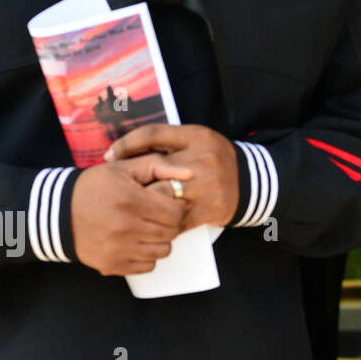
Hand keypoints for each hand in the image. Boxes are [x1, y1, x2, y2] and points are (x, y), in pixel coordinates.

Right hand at [71, 155, 191, 275]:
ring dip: (160, 240)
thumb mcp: (123, 168)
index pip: (175, 213)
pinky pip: (147, 266)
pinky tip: (136, 242)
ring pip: (162, 251)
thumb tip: (190, 174)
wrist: (56, 213)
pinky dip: (146, 256)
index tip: (168, 204)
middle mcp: (125, 227)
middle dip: (170, 224)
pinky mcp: (111, 264)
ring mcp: (118, 249)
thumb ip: (158, 166)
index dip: (177, 208)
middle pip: (171, 233)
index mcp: (131, 201)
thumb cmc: (94, 187)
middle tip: (159, 216)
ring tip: (147, 228)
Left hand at [105, 124, 238, 230]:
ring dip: (144, 206)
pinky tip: (150, 225)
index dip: (126, 144)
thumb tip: (118, 153)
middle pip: (154, 171)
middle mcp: (203, 159)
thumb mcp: (194, 139)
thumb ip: (163, 141)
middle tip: (117, 191)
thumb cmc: (213, 158)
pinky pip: (177, 221)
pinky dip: (161, 225)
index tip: (108, 157)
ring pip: (163, 199)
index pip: (152, 134)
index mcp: (196, 137)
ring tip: (130, 210)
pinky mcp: (210, 209)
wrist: (251, 181)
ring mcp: (208, 186)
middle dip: (134, 183)